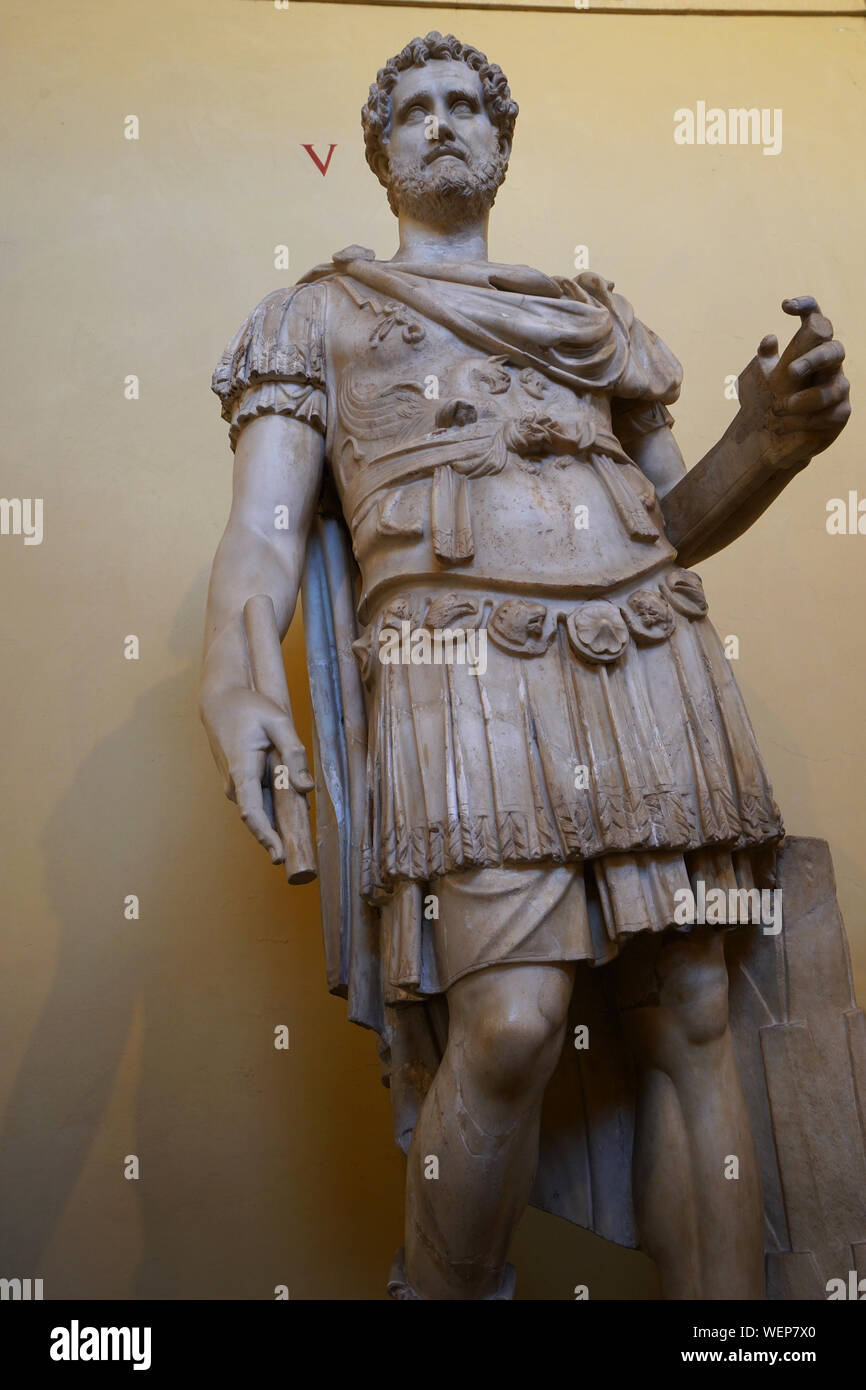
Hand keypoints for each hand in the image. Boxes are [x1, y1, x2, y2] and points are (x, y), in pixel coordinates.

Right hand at [200, 686, 313, 863]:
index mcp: (242, 770)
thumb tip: (306, 788)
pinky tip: (293, 815)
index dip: (265, 836)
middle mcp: (234, 783)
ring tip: (299, 843)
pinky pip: (259, 801)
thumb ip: (293, 753)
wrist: (219, 700)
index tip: (278, 856)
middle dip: (277, 840)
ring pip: (260, 810)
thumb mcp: (278, 721)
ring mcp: (234, 784)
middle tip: (300, 865)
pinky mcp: (240, 782)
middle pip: (258, 818)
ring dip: (278, 824)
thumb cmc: (248, 707)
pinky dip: (274, 810)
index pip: (251, 812)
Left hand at [751, 297, 849, 467]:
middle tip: (791, 372)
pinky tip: (782, 427)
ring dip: (804, 400)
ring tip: (778, 410)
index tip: (784, 306)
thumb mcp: (758, 379)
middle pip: (834, 351)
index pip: (815, 320)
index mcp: (809, 350)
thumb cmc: (764, 401)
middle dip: (814, 359)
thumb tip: (770, 339)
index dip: (806, 306)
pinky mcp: (840, 414)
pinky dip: (805, 421)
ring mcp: (838, 389)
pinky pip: (831, 414)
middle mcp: (829, 366)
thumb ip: (764, 359)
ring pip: (834, 388)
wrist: (766, 439)